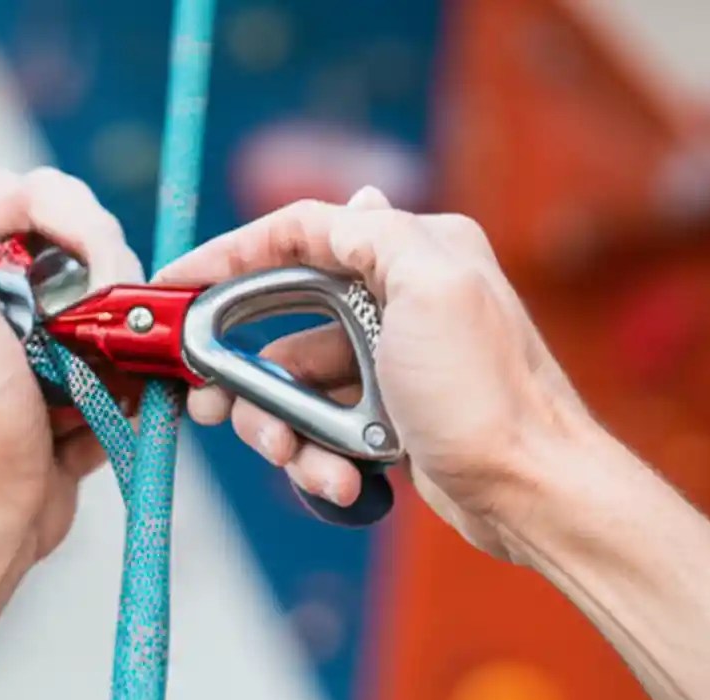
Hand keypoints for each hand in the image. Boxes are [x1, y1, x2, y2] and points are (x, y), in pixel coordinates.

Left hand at [0, 168, 142, 560]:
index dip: (58, 213)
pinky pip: (122, 344)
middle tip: (100, 310)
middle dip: (102, 264)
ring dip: (123, 314)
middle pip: (75, 233)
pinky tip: (118, 381)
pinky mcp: (74, 375)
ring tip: (107, 355)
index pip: (25, 193)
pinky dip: (131, 357)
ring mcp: (38, 335)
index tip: (66, 259)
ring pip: (109, 285)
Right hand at [156, 187, 587, 559]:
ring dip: (281, 424)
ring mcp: (389, 360)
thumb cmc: (487, 395)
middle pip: (280, 319)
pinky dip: (317, 452)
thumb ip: (379, 233)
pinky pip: (320, 422)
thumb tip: (353, 196)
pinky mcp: (385, 412)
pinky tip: (342, 478)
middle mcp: (398, 298)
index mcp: (410, 252)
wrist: (533, 492)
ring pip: (293, 381)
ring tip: (298, 456)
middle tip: (207, 402)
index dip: (228, 255)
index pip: (298, 235)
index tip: (176, 284)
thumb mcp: (434, 289)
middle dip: (242, 368)